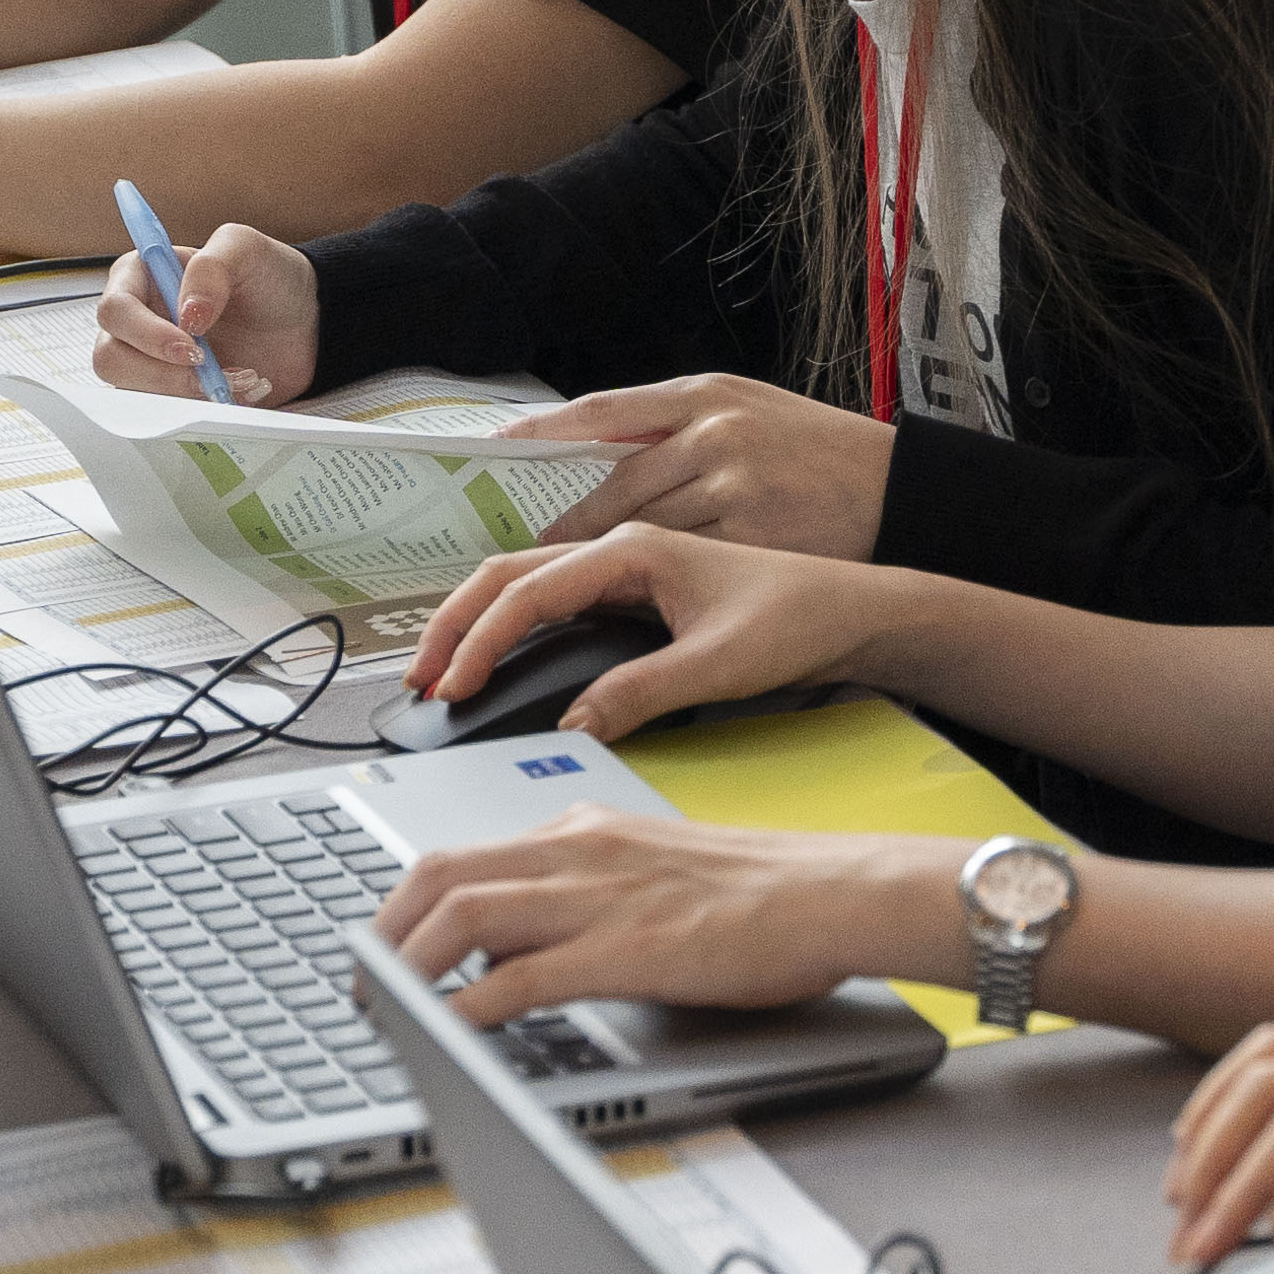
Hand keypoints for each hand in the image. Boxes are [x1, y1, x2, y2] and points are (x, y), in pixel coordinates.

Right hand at [92, 221, 314, 402]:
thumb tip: (187, 314)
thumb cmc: (269, 277)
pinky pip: (165, 414)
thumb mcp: (245, 250)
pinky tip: (238, 392)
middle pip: (111, 357)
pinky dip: (201, 410)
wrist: (306, 323)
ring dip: (183, 394)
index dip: (145, 333)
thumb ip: (211, 267)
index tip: (190, 344)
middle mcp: (137, 320)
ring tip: (235, 379)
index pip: (115, 310)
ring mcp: (150, 361)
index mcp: (140, 276)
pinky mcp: (172, 393)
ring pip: (132, 392)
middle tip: (208, 369)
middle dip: (160, 373)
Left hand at [377, 804, 953, 1022]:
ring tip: (381, 1011)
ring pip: (465, 914)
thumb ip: (584, 901)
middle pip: (441, 873)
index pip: (464, 854)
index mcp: (584, 831)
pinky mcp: (630, 949)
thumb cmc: (763, 896)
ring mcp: (601, 897)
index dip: (404, 903)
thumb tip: (516, 956)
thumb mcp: (654, 877)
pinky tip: (447, 1036)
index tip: (379, 945)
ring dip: (407, 966)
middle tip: (358, 982)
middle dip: (382, 931)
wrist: (836, 893)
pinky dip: (470, 1009)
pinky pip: (524, 978)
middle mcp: (580, 850)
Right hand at [405, 527, 894, 740]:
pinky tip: (496, 657)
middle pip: (508, 574)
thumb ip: (640, 694)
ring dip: (476, 622)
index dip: (482, 641)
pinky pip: (553, 596)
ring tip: (441, 671)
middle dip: (454, 625)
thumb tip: (572, 725)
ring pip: (525, 581)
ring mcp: (627, 565)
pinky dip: (511, 624)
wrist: (854, 609)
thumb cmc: (800, 620)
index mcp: (635, 550)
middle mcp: (622, 548)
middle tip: (419, 680)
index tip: (454, 687)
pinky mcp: (635, 588)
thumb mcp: (718, 666)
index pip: (529, 590)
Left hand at [512, 374, 897, 559]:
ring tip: (574, 583)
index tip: (498, 448)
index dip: (544, 430)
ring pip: (646, 532)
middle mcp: (715, 433)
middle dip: (571, 525)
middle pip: (616, 487)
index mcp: (706, 394)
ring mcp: (735, 486)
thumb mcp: (751, 411)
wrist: (900, 490)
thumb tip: (607, 453)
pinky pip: (686, 568)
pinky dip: (658, 585)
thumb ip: (682, 429)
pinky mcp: (754, 538)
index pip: (604, 410)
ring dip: (608, 561)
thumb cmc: (820, 453)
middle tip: (534, 550)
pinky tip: (640, 600)